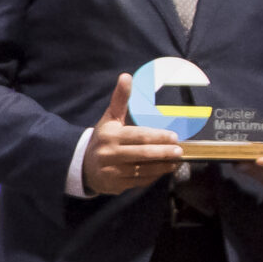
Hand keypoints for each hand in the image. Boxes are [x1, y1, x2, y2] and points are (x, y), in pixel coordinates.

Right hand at [81, 73, 181, 195]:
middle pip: (143, 154)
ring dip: (162, 166)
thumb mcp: (110, 118)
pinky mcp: (116, 185)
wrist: (83, 165)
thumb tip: (126, 76)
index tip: (174, 137)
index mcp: (110, 136)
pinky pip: (139, 181)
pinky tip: (163, 170)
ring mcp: (112, 171)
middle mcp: (110, 154)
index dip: (158, 137)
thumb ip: (120, 99)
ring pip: (143, 169)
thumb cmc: (103, 138)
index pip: (139, 136)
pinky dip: (153, 176)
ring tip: (175, 161)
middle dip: (163, 152)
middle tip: (179, 151)